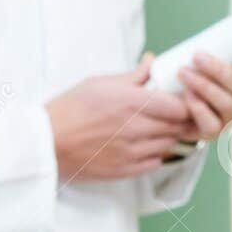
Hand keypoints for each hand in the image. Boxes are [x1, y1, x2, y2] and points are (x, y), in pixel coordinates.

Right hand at [46, 55, 192, 181]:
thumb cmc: (70, 109)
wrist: (47, 142)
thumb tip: (152, 61)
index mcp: (130, 102)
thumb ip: (133, 76)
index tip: (181, 100)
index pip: (179, 107)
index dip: (184, 103)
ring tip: (157, 128)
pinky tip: (145, 144)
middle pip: (178, 126)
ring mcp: (131, 152)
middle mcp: (134, 128)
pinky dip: (156, 153)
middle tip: (173, 114)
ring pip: (169, 145)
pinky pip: (156, 163)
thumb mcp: (99, 83)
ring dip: (168, 136)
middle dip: (180, 119)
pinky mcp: (125, 170)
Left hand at [175, 48, 231, 141]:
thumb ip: (203, 44)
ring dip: (204, 86)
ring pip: (227, 104)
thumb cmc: (196, 75)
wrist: (177, 107)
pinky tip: (187, 96)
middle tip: (198, 57)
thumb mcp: (205, 56)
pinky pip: (211, 124)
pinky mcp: (214, 131)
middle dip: (220, 71)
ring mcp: (231, 117)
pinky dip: (198, 108)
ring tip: (184, 73)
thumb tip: (167, 44)